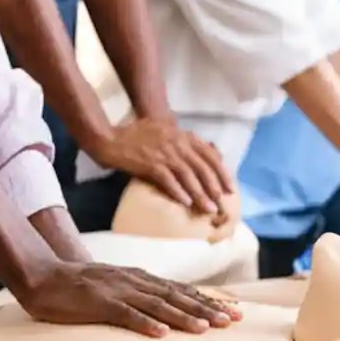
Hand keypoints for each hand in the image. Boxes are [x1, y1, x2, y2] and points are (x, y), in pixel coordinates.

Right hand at [14, 261, 241, 337]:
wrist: (43, 275)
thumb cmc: (78, 286)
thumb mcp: (115, 285)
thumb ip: (138, 294)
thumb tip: (165, 308)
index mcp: (138, 278)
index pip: (180, 289)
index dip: (207, 300)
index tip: (232, 311)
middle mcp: (133, 281)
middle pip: (176, 295)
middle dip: (206, 308)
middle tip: (232, 321)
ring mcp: (116, 291)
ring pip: (156, 304)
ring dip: (183, 316)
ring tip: (206, 328)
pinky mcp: (98, 303)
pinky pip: (124, 314)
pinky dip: (144, 323)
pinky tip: (161, 333)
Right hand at [88, 117, 232, 214]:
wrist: (109, 138)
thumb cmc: (134, 135)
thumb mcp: (162, 130)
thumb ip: (181, 139)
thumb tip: (202, 152)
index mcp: (181, 135)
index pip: (209, 154)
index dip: (221, 172)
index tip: (230, 187)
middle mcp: (176, 142)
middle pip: (202, 167)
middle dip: (215, 187)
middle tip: (223, 204)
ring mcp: (163, 153)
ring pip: (188, 176)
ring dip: (200, 194)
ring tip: (209, 209)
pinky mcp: (150, 163)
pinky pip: (168, 180)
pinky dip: (179, 192)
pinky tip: (186, 204)